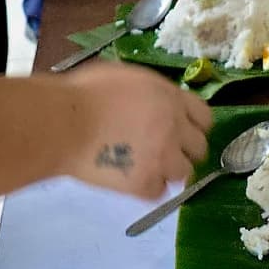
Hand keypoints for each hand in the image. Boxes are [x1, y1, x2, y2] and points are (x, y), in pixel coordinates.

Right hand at [63, 61, 215, 199]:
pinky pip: (158, 192)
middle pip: (199, 148)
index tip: (181, 131)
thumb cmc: (85, 93)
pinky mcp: (144, 184)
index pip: (204, 118)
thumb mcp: (126, 77)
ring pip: (184, 173)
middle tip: (163, 152)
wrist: (64, 123)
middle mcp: (174, 128)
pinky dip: (147, 187)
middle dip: (184, 150)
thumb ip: (150, 92)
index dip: (194, 126)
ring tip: (146, 167)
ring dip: (168, 171)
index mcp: (170, 98)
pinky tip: (131, 179)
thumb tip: (153, 102)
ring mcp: (162, 158)